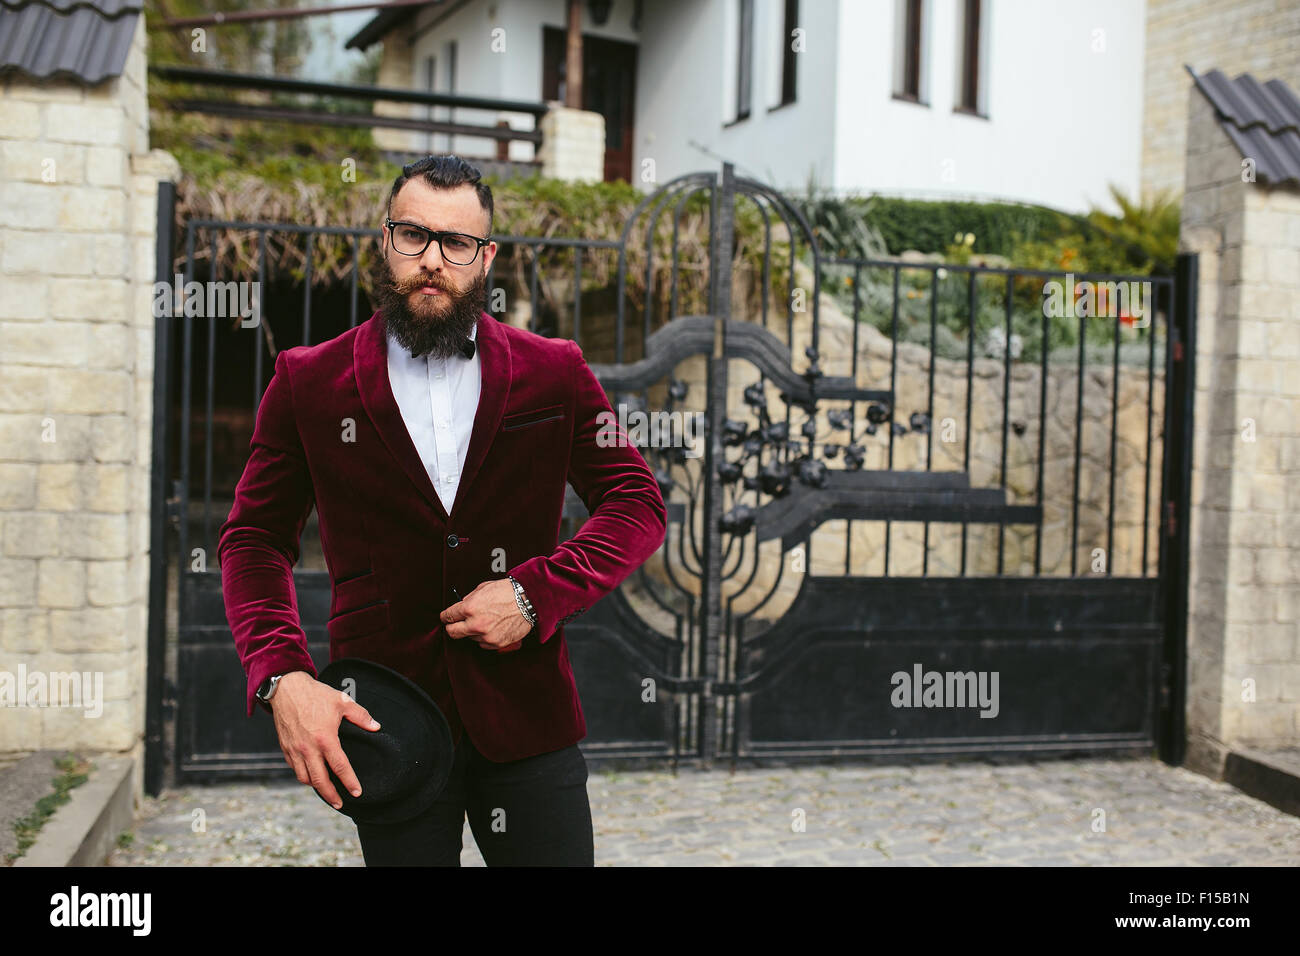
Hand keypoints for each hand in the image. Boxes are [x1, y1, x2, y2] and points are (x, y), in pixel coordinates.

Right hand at [269, 671, 381, 808]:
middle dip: (331, 795)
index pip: (340, 767)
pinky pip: (294, 768)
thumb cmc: (316, 694)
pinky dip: (303, 775)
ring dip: (316, 787)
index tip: (357, 792)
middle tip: (340, 803)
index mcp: (325, 739)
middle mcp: (308, 748)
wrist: (287, 689)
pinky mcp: (285, 747)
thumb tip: (376, 727)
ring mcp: (295, 749)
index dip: (349, 782)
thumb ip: (361, 716)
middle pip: (320, 780)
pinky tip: (311, 776)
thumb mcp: (342, 702)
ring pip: (304, 778)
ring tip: (326, 791)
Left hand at [440, 578, 531, 652]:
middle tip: (455, 624)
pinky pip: (483, 643)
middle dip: (452, 628)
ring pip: (469, 638)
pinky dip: (484, 637)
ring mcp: (486, 636)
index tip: (446, 618)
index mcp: (470, 608)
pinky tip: (492, 627)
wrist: (529, 600)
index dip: (445, 617)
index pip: (448, 616)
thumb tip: (461, 607)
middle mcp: (476, 624)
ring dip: (472, 631)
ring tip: (485, 621)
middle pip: (452, 633)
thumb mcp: (483, 588)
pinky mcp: (496, 643)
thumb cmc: (508, 592)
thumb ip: (469, 599)